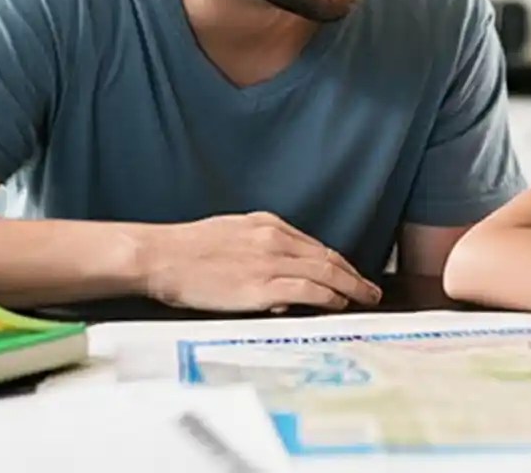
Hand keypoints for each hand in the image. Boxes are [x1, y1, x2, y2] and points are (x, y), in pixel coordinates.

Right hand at [133, 212, 382, 311]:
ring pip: (325, 273)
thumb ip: (257, 247)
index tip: (349, 273)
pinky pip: (307, 290)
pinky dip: (328, 297)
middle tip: (370, 289)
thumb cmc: (185, 249)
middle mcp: (275, 239)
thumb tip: (275, 269)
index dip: (337, 262)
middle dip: (354, 274)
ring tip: (364, 299)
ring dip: (350, 287)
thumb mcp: (230, 234)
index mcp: (266, 225)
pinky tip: (338, 304)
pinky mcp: (262, 286)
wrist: (160, 256)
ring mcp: (270, 262)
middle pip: (328, 258)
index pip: (314, 245)